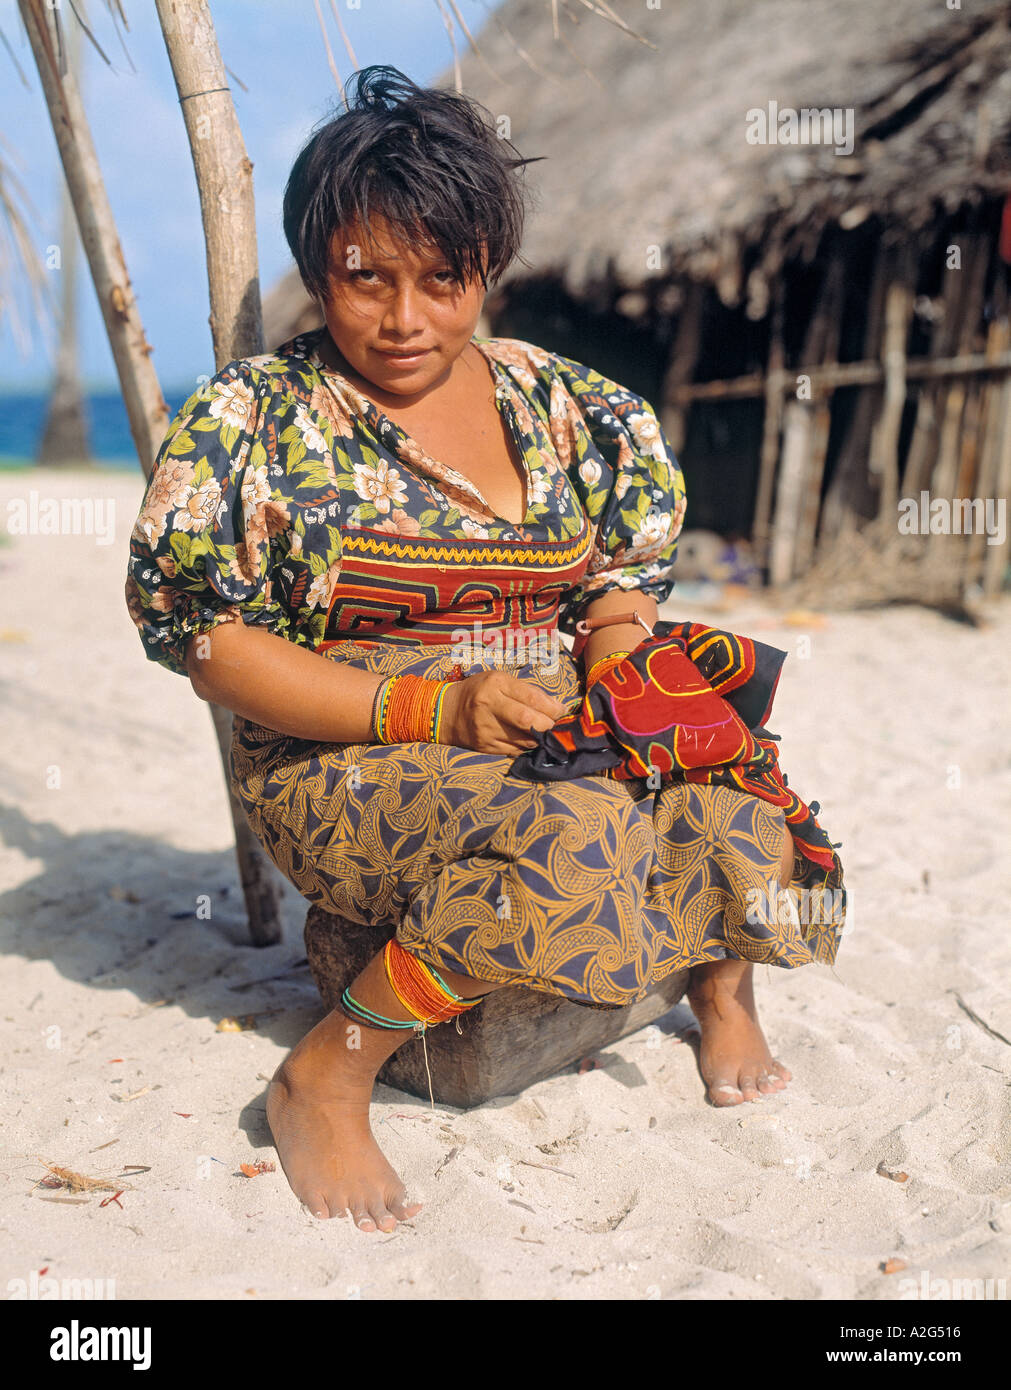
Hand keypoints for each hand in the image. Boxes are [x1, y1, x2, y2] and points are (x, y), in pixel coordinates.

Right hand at [438, 670, 567, 755]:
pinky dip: (526, 746)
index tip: (563, 711)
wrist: (445, 712)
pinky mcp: (485, 746)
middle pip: (528, 721)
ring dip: (540, 738)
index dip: (552, 708)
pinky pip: (515, 750)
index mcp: (496, 684)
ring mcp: (486, 729)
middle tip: (557, 726)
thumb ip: (527, 691)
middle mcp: (489, 705)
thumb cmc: (479, 691)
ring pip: (524, 740)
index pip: (531, 698)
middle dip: (548, 726)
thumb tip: (556, 707)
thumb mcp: (500, 680)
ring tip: (545, 732)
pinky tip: (529, 740)